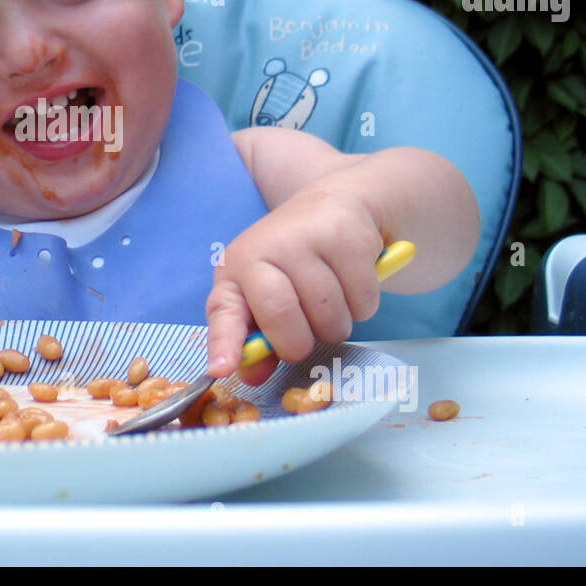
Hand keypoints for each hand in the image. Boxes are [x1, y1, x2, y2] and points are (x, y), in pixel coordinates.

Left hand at [204, 188, 384, 383]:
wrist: (335, 207)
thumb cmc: (294, 261)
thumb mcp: (265, 294)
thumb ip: (258, 338)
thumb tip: (253, 377)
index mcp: (236, 269)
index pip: (224, 310)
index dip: (224, 343)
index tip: (221, 370)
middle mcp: (264, 249)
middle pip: (280, 315)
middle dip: (299, 343)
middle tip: (309, 334)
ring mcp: (305, 238)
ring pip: (328, 316)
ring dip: (337, 325)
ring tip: (332, 303)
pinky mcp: (347, 237)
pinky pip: (362, 301)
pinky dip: (363, 306)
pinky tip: (353, 283)